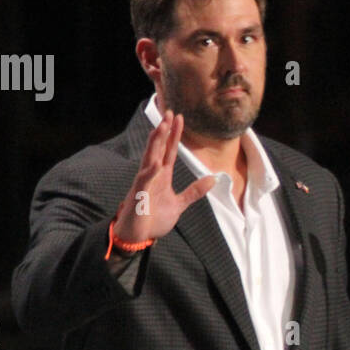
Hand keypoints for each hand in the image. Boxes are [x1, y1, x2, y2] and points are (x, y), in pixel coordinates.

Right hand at [113, 111, 215, 244]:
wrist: (137, 236)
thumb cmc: (152, 219)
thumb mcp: (178, 204)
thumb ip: (193, 192)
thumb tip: (212, 179)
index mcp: (162, 176)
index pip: (169, 151)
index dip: (174, 135)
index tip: (179, 118)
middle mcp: (152, 175)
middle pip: (158, 148)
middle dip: (164, 131)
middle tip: (169, 113)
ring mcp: (144, 184)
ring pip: (149, 159)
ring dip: (155, 144)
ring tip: (162, 127)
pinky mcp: (139, 196)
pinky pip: (144, 182)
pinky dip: (150, 172)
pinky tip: (156, 163)